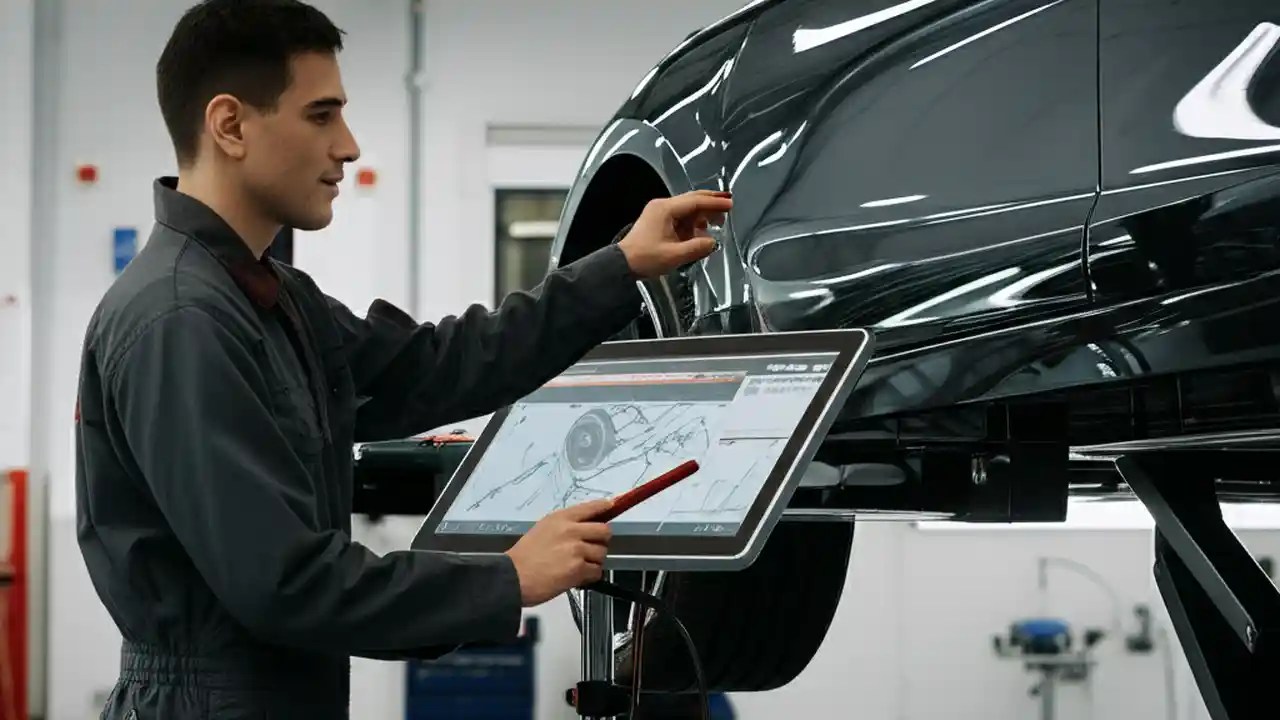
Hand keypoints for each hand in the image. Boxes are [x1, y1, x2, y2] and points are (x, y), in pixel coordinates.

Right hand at [504, 498, 613, 605]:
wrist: (513, 577)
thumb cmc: (524, 556)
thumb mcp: (543, 529)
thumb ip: (564, 526)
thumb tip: (586, 528)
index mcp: (561, 518)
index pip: (590, 507)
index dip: (604, 507)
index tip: (611, 506)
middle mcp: (571, 530)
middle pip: (605, 531)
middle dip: (601, 541)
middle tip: (591, 549)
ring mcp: (576, 549)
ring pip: (602, 553)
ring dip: (594, 561)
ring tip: (578, 566)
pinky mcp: (578, 568)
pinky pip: (597, 571)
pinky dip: (590, 576)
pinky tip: (577, 577)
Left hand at [616, 190, 732, 277]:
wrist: (623, 264)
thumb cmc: (643, 258)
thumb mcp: (675, 256)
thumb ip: (697, 247)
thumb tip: (712, 242)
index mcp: (665, 209)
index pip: (696, 201)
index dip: (715, 203)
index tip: (729, 205)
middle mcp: (662, 206)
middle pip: (692, 199)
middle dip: (711, 203)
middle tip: (728, 206)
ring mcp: (659, 212)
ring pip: (687, 208)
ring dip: (703, 214)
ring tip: (717, 221)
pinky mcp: (659, 221)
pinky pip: (681, 216)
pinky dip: (693, 221)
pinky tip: (701, 230)